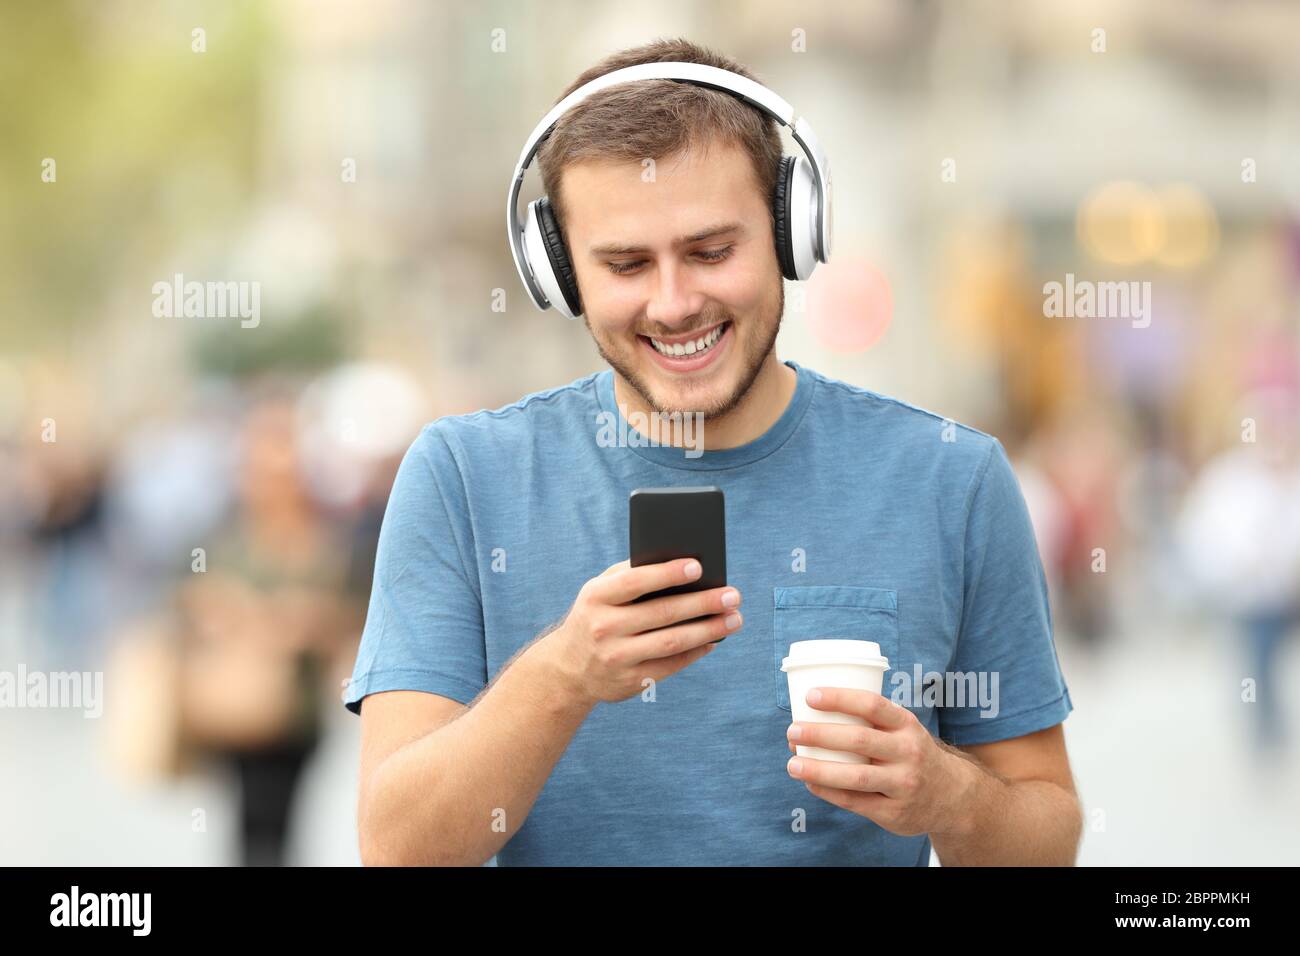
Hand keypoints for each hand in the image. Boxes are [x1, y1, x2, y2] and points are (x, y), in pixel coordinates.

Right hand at [544, 558, 742, 705]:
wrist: (567, 669)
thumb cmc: (596, 616)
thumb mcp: (599, 592)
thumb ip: (631, 574)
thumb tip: (681, 563)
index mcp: (596, 597)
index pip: (635, 582)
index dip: (668, 574)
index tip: (698, 567)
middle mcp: (604, 627)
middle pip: (662, 613)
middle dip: (703, 603)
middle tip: (733, 595)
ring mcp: (617, 657)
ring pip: (672, 642)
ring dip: (709, 630)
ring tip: (734, 619)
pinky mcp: (630, 681)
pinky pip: (671, 665)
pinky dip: (696, 651)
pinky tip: (715, 640)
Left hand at [785, 687, 970, 837]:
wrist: (951, 795)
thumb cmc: (909, 753)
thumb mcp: (902, 729)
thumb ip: (868, 722)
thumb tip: (808, 717)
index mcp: (907, 724)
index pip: (872, 704)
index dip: (839, 698)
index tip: (810, 696)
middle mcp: (908, 752)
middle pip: (859, 740)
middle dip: (820, 734)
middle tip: (793, 731)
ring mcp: (903, 784)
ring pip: (855, 776)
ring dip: (818, 769)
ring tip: (793, 764)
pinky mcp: (894, 812)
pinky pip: (855, 802)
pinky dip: (828, 792)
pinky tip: (810, 783)